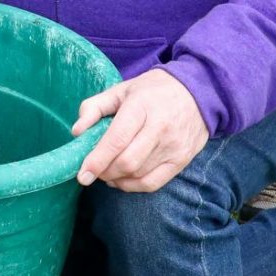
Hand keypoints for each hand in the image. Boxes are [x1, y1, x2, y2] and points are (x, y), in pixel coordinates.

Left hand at [70, 68, 209, 191]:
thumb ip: (94, 107)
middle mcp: (160, 127)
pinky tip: (122, 179)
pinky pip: (153, 183)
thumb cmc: (153, 90)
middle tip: (94, 170)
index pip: (117, 140)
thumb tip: (76, 132)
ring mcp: (174, 146)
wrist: (199, 91)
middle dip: (105, 172)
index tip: (82, 175)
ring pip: (138, 175)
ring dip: (116, 179)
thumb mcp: (121, 90)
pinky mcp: (182, 159)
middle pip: (127, 162)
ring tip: (107, 171)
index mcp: (141, 106)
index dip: (97, 160)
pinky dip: (133, 186)